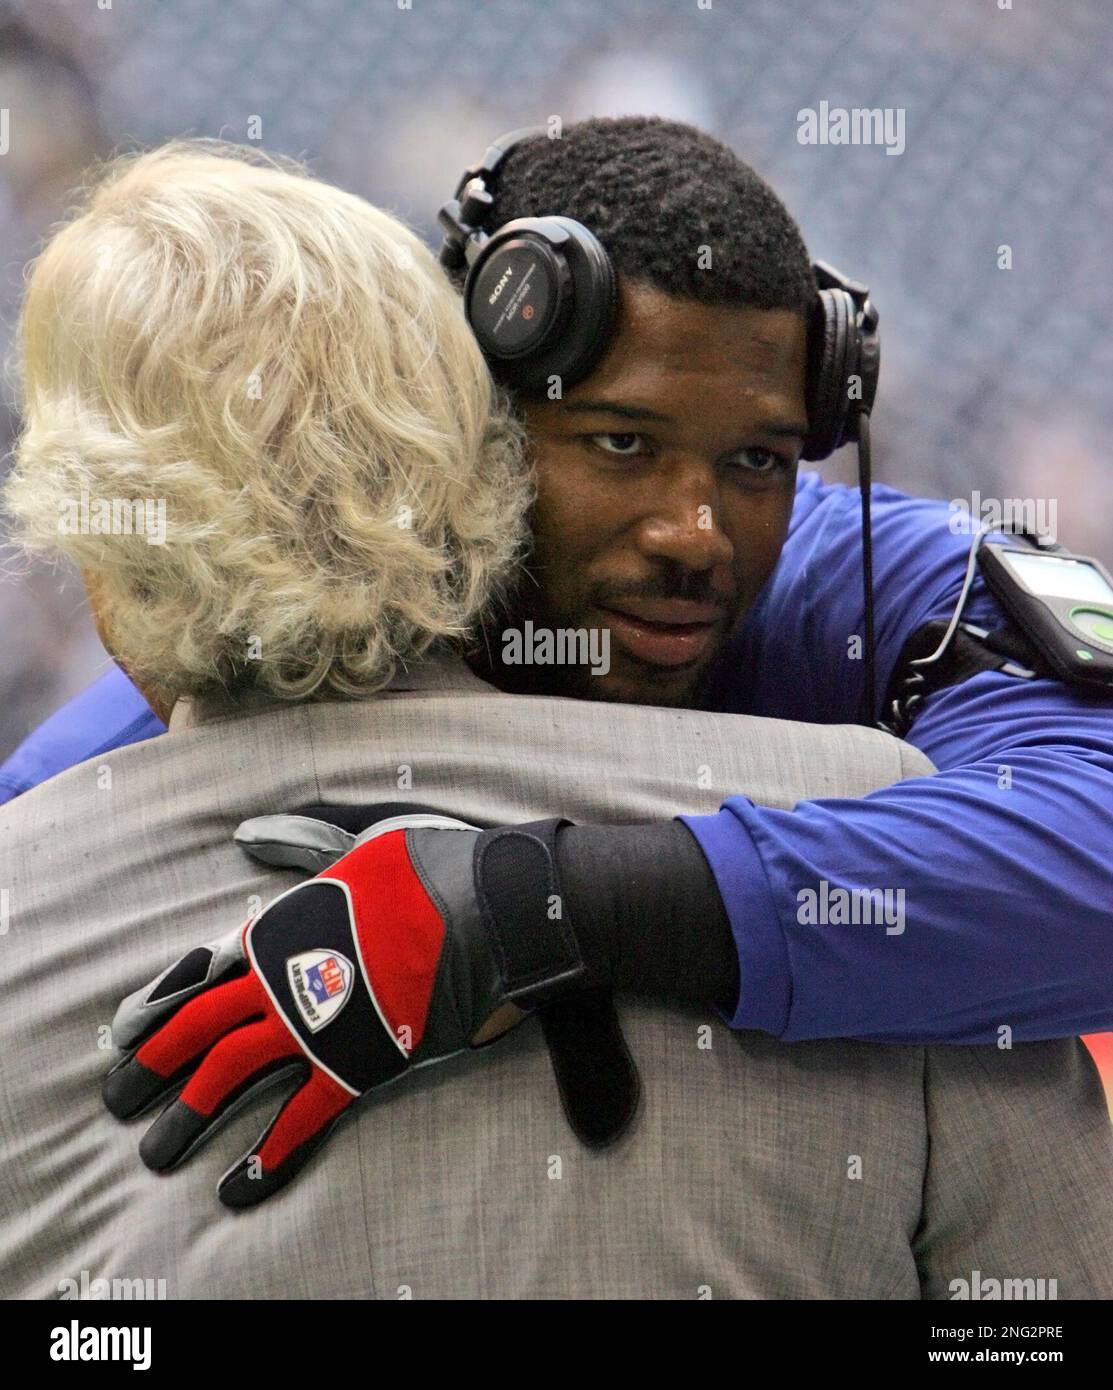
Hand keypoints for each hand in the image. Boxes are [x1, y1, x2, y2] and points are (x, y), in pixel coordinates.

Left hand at [102, 812, 582, 1206]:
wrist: (481, 909)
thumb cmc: (423, 875)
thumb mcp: (357, 853)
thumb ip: (310, 858)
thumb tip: (265, 844)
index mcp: (278, 932)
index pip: (201, 972)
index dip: (158, 1005)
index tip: (123, 1032)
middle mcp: (281, 981)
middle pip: (197, 1027)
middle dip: (150, 1064)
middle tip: (119, 1097)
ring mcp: (313, 1026)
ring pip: (229, 1074)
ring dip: (187, 1116)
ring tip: (156, 1153)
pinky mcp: (353, 1064)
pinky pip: (300, 1119)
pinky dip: (268, 1156)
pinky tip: (238, 1188)